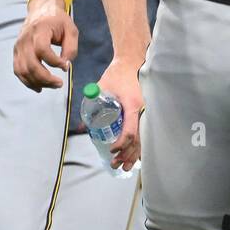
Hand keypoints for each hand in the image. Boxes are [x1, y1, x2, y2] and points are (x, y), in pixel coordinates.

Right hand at [14, 0, 77, 90]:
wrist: (41, 10)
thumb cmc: (58, 20)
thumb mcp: (71, 30)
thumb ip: (71, 48)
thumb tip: (65, 65)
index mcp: (40, 29)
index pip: (42, 50)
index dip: (54, 62)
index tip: (65, 66)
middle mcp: (25, 39)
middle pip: (31, 64)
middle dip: (46, 78)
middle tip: (59, 84)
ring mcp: (18, 46)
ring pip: (23, 70)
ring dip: (37, 82)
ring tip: (52, 85)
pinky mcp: (16, 53)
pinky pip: (18, 71)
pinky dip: (28, 82)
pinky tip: (39, 86)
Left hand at [98, 56, 144, 171]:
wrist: (131, 63)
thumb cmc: (117, 74)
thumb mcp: (102, 86)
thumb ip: (92, 102)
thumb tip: (83, 124)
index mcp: (132, 105)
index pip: (130, 130)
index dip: (121, 143)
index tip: (112, 149)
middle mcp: (142, 110)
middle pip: (138, 139)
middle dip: (126, 154)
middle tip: (115, 164)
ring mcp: (146, 112)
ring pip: (142, 138)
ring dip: (133, 154)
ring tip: (124, 166)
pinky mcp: (145, 113)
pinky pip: (144, 133)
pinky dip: (139, 146)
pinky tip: (134, 156)